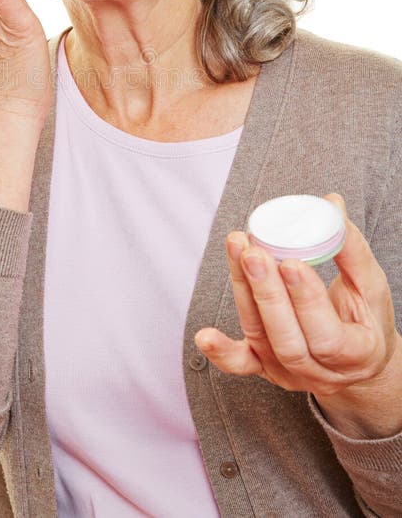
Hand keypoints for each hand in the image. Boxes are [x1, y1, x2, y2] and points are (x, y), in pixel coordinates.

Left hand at [194, 194, 401, 437]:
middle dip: (267, 293)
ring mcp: (289, 372)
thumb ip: (351, 249)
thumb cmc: (365, 321)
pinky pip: (240, 363)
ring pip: (260, 336)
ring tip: (237, 250)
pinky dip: (221, 352)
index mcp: (356, 354)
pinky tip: (204, 336)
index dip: (306, 300)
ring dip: (244, 292)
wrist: (358, 363)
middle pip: (287, 339)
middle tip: (253, 252)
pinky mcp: (264, 367)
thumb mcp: (371, 288)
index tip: (290, 261)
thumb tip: (331, 203)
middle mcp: (320, 371)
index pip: (328, 335)